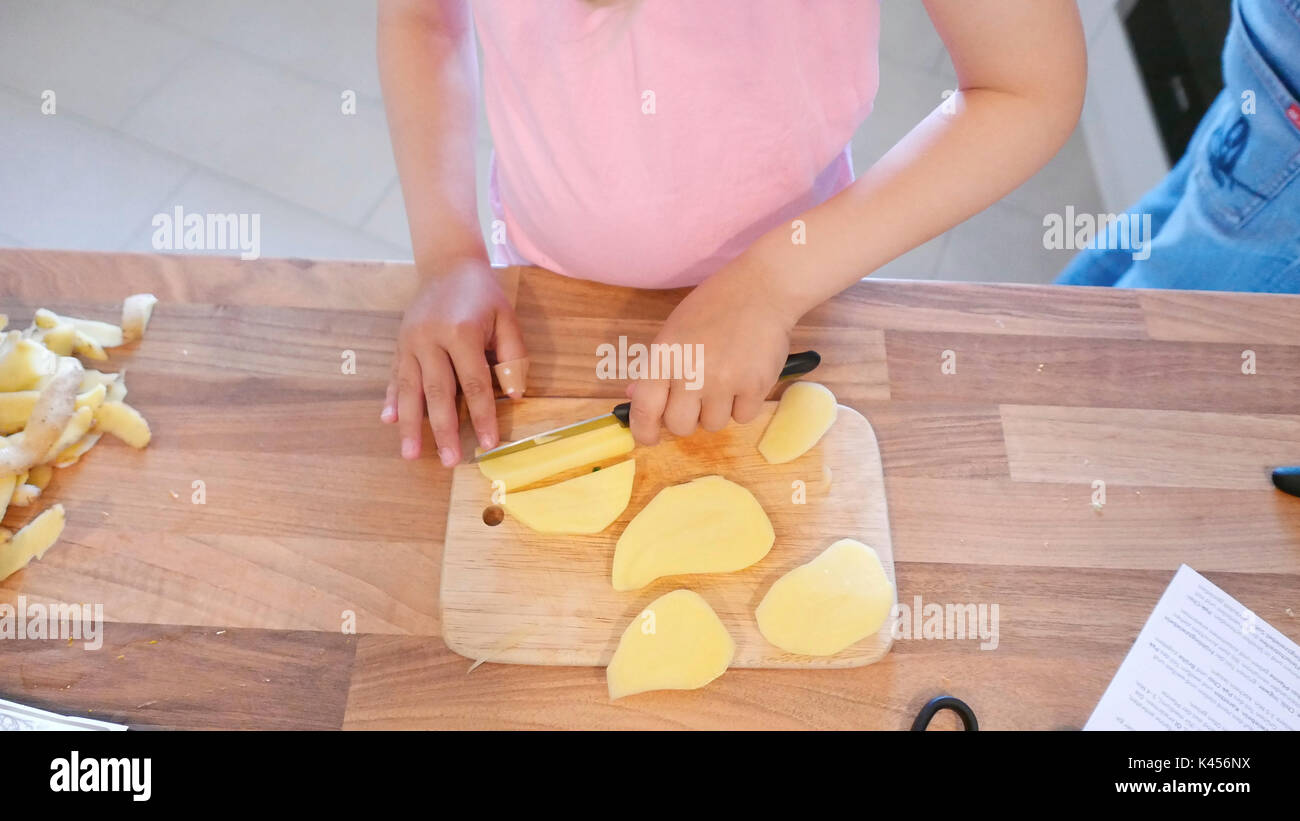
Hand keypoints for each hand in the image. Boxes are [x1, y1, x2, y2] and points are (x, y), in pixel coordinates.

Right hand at [383, 258, 526, 463]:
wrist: (448, 265)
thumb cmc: (483, 296)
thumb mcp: (507, 319)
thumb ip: (513, 357)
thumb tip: (513, 397)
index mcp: (460, 333)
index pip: (474, 384)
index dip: (482, 416)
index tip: (487, 444)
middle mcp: (430, 339)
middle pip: (438, 392)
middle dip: (443, 430)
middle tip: (448, 461)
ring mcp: (410, 342)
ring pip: (410, 390)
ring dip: (410, 425)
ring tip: (410, 454)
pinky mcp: (399, 344)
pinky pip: (394, 377)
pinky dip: (391, 400)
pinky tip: (387, 421)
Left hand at [627, 257, 796, 444]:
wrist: (761, 289)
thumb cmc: (713, 307)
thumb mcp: (674, 330)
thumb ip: (656, 367)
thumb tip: (636, 397)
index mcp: (666, 356)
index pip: (645, 408)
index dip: (643, 431)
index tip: (649, 437)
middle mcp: (692, 372)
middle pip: (680, 426)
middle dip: (686, 419)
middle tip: (695, 400)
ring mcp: (725, 381)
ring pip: (713, 425)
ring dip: (717, 411)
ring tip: (725, 382)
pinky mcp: (755, 386)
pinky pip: (743, 417)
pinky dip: (743, 405)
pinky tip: (745, 379)